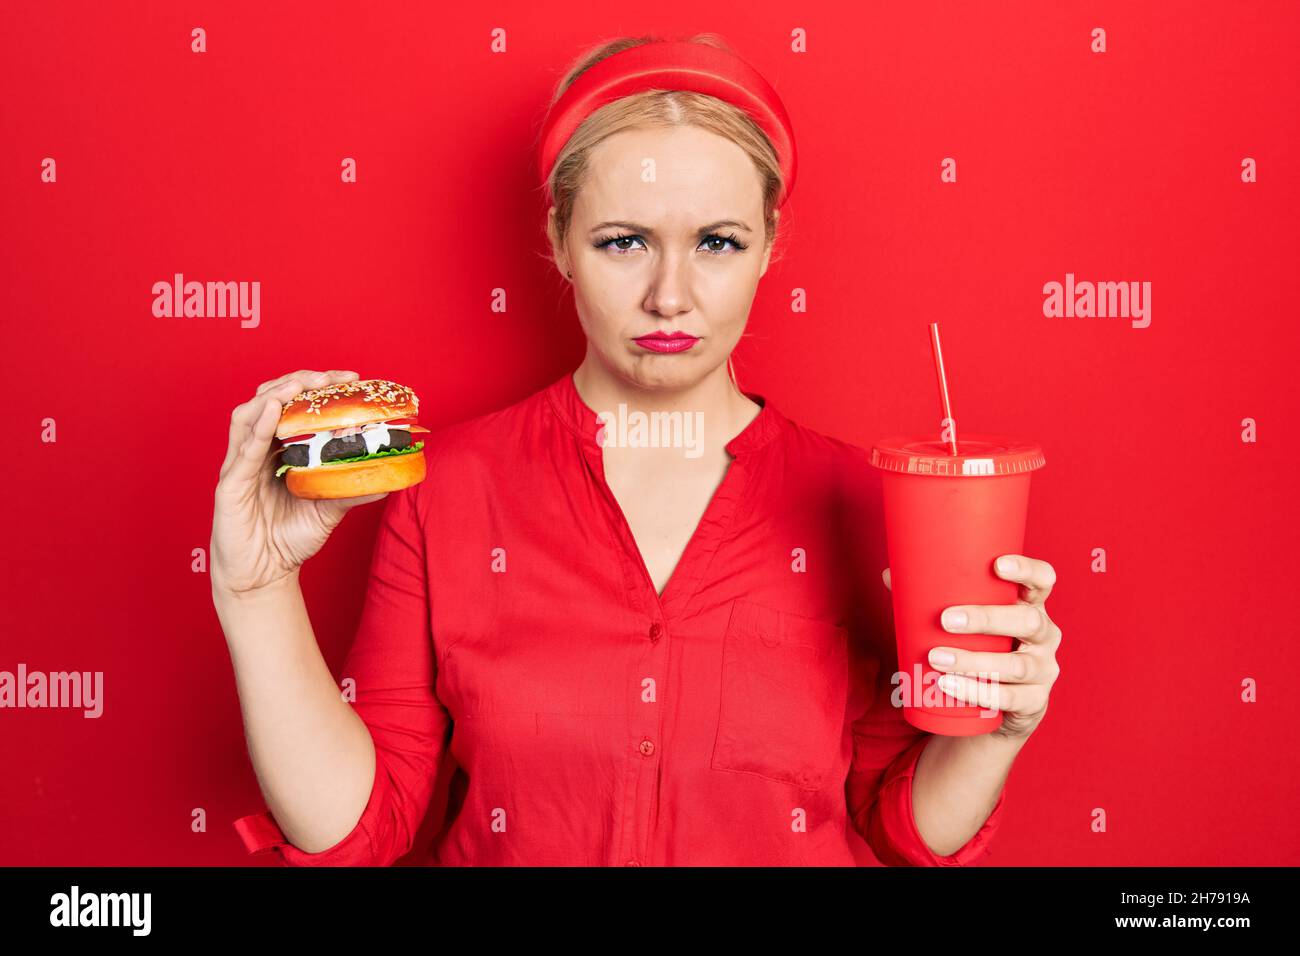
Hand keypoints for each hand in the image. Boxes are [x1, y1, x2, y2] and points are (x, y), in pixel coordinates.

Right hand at [211, 368, 388, 596]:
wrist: (264, 577)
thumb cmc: (288, 539)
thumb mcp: (329, 509)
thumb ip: (353, 490)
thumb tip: (391, 477)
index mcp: (279, 450)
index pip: (295, 405)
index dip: (319, 387)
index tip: (351, 379)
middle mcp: (257, 451)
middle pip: (271, 400)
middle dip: (300, 382)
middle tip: (332, 377)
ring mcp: (240, 466)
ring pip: (249, 415)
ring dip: (274, 394)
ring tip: (300, 383)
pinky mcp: (230, 486)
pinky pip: (242, 451)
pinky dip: (257, 427)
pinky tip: (271, 411)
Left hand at [881, 555, 1060, 740]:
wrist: (997, 707)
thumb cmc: (979, 649)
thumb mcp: (965, 623)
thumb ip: (932, 599)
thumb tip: (890, 575)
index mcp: (1031, 606)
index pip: (1043, 581)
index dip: (1027, 570)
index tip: (997, 565)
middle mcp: (1045, 635)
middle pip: (1028, 621)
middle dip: (987, 619)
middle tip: (946, 620)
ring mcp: (1044, 670)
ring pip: (1016, 665)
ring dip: (973, 661)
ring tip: (936, 658)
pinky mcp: (1034, 701)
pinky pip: (1009, 698)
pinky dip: (976, 692)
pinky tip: (951, 685)